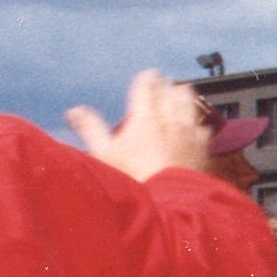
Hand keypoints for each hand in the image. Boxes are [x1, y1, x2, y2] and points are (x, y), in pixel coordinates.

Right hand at [68, 70, 210, 183]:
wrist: (168, 201)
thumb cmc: (134, 178)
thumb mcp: (104, 154)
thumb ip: (90, 129)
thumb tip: (73, 111)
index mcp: (145, 117)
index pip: (147, 86)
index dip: (148, 78)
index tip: (148, 75)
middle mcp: (169, 120)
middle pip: (171, 92)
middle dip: (167, 86)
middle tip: (164, 84)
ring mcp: (188, 132)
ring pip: (190, 105)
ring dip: (185, 98)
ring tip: (182, 94)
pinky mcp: (202, 147)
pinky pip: (203, 128)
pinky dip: (198, 123)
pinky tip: (196, 127)